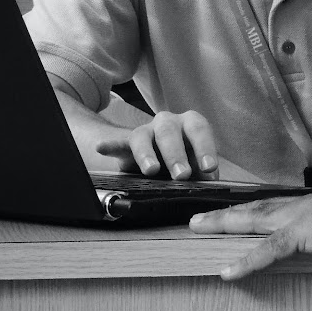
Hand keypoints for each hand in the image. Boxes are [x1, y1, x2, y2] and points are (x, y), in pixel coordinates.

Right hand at [96, 110, 218, 179]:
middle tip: (182, 175)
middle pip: (169, 131)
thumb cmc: (186, 161)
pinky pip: (118, 142)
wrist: (161, 157)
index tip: (209, 169)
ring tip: (151, 170)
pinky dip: (110, 145)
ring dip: (147, 154)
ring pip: (143, 136)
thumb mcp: (197, 166)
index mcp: (191, 124)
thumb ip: (203, 174)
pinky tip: (102, 148)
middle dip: (176, 154)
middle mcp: (168, 122)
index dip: (205, 148)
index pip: (199, 130)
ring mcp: (147, 130)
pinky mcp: (128, 143)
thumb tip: (209, 187)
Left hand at [189, 182, 311, 279]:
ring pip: (251, 220)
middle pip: (253, 210)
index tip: (228, 216)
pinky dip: (248, 261)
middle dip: (224, 215)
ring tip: (197, 227)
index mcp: (311, 211)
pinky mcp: (304, 233)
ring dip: (223, 224)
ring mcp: (299, 219)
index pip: (272, 211)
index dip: (249, 214)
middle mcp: (299, 209)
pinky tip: (229, 270)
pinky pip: (269, 249)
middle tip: (197, 218)